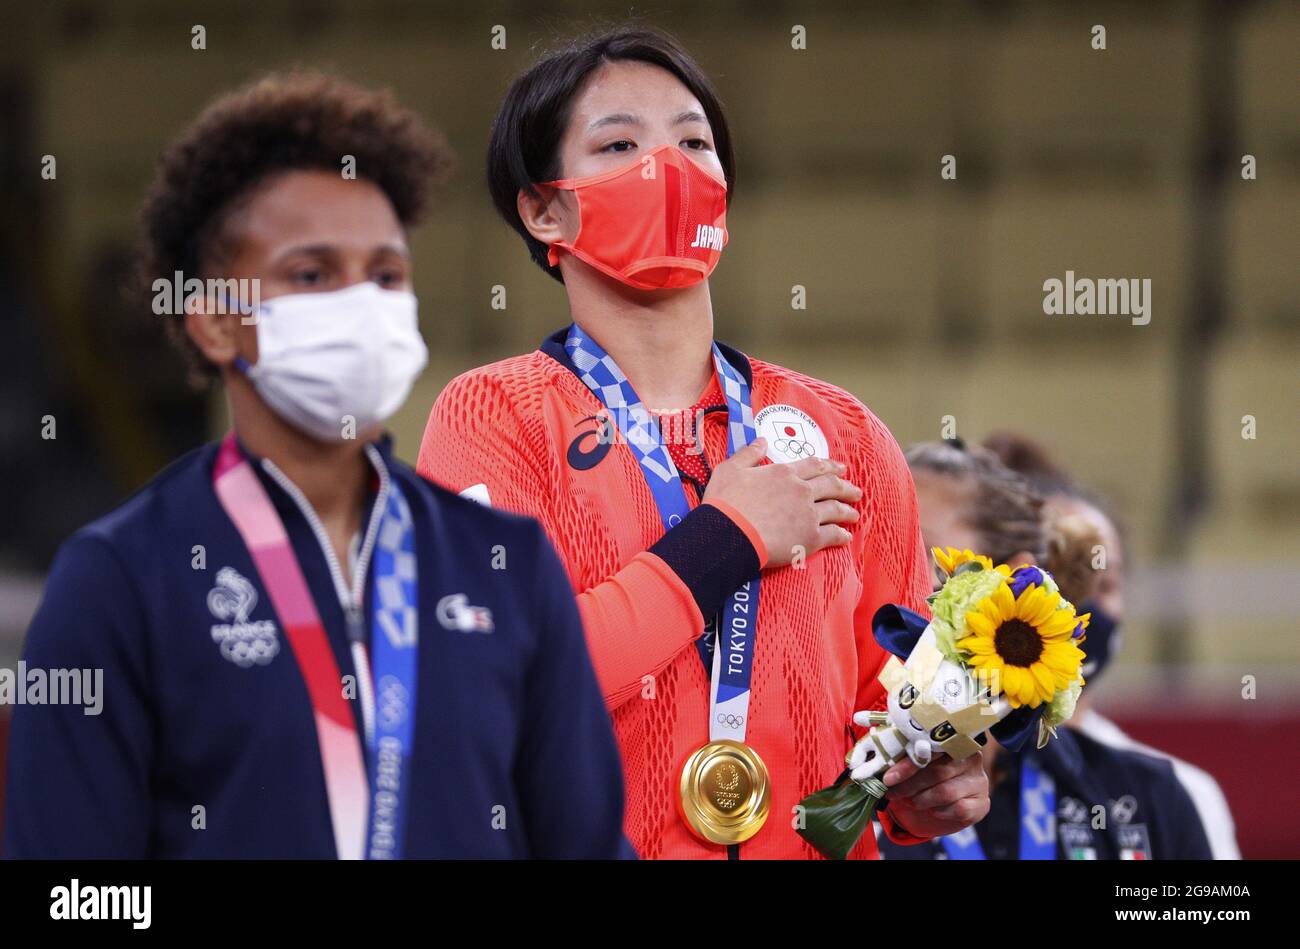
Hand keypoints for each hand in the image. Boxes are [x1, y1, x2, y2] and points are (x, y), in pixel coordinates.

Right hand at [704, 439, 860, 567]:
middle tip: (856, 491)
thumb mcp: (730, 469)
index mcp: (784, 472)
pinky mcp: (810, 538)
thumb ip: (749, 454)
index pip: (813, 465)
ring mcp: (808, 514)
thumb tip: (762, 440)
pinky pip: (832, 535)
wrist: (727, 534)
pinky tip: (846, 536)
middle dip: (845, 487)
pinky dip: (841, 535)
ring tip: (854, 514)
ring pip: (836, 509)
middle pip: (831, 486)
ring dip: (847, 511)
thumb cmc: (725, 502)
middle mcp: (801, 490)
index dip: (829, 465)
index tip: (840, 468)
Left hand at [881, 752, 989, 838]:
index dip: (908, 764)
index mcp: (954, 741)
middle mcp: (971, 759)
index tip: (888, 778)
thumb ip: (903, 757)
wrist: (948, 799)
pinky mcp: (982, 804)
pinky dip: (940, 812)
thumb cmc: (928, 773)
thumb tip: (877, 763)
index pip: (931, 750)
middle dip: (910, 785)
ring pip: (946, 792)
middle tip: (892, 792)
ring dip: (921, 799)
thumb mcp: (918, 762)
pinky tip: (932, 810)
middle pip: (938, 772)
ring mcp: (979, 782)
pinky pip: (959, 809)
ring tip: (908, 801)